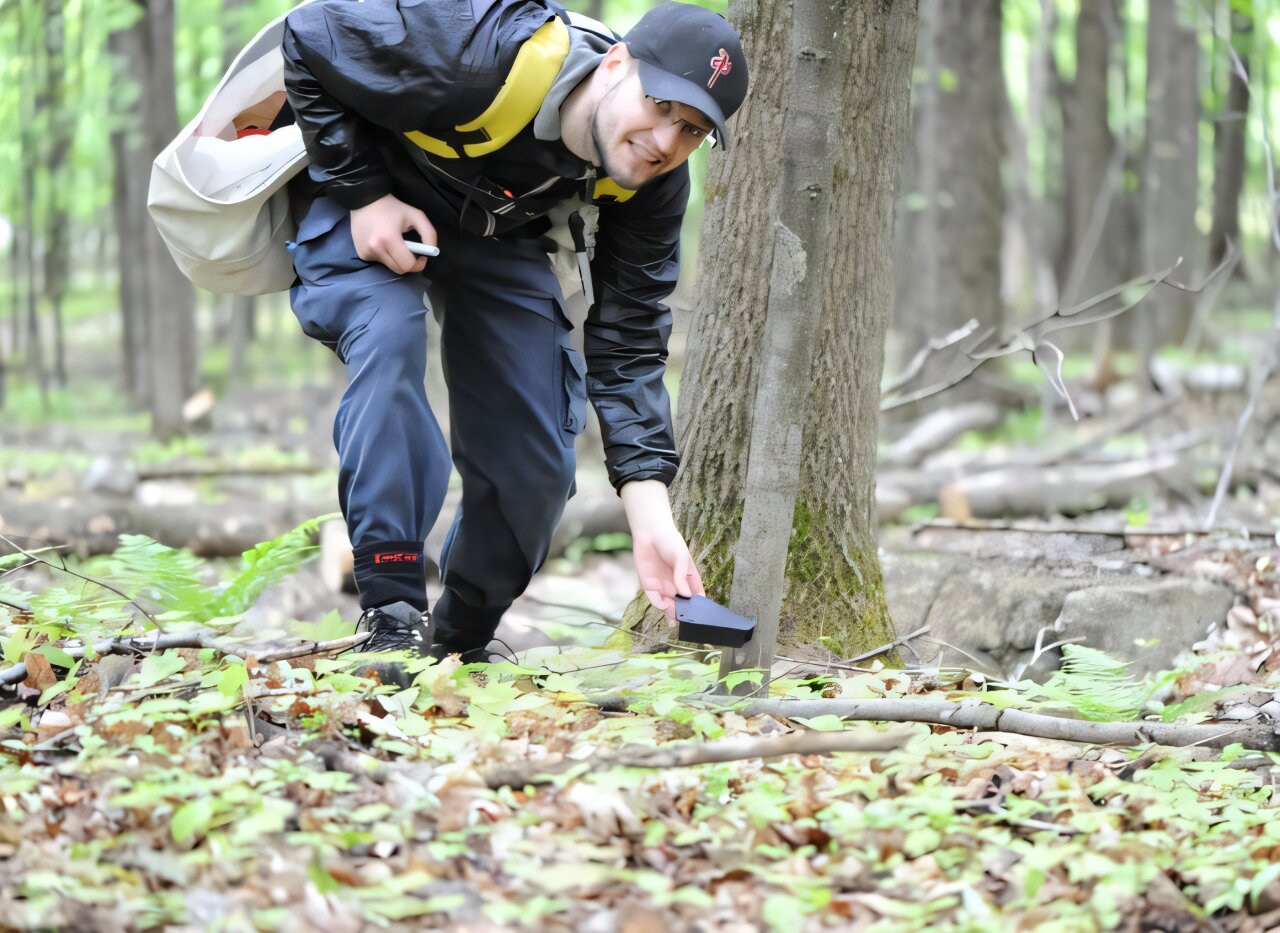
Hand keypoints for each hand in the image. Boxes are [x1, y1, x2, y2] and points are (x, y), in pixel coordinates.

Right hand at [350, 194, 436, 274]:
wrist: (364, 199)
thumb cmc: (393, 207)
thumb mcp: (416, 215)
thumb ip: (429, 234)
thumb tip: (432, 252)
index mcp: (389, 238)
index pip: (407, 265)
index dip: (418, 264)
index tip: (421, 256)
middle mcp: (375, 248)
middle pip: (399, 269)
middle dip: (408, 263)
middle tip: (410, 251)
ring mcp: (366, 252)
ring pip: (390, 266)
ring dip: (396, 259)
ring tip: (394, 242)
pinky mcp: (361, 254)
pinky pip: (380, 261)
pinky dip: (385, 256)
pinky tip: (382, 242)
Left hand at [620, 480, 704, 625]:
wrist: (649, 532)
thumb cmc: (670, 542)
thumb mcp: (681, 558)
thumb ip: (682, 577)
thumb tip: (685, 596)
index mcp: (689, 578)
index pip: (697, 595)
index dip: (700, 605)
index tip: (702, 615)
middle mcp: (676, 585)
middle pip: (683, 604)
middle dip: (685, 614)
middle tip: (687, 622)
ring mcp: (663, 586)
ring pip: (669, 606)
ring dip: (673, 613)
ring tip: (677, 620)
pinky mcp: (649, 585)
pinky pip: (655, 599)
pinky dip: (660, 604)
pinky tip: (665, 605)